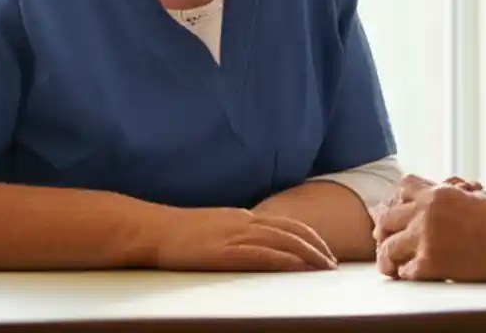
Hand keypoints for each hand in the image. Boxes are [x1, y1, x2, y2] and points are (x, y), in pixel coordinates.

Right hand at [151, 207, 336, 271]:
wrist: (152, 230)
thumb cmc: (178, 233)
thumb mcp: (214, 227)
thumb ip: (235, 234)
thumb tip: (252, 245)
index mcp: (243, 217)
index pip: (287, 224)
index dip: (310, 237)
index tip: (325, 251)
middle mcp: (245, 222)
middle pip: (292, 231)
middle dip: (316, 248)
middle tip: (333, 264)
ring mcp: (235, 235)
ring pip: (283, 241)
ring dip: (308, 254)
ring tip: (324, 268)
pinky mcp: (225, 251)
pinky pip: (261, 254)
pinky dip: (284, 259)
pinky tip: (297, 266)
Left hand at [374, 177, 485, 281]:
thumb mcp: (474, 194)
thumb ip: (451, 194)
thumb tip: (445, 196)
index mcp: (437, 192)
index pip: (402, 187)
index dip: (399, 200)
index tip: (401, 211)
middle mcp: (425, 213)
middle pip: (385, 218)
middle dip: (386, 229)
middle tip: (388, 238)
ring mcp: (425, 239)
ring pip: (387, 247)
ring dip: (390, 255)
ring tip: (394, 262)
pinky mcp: (430, 264)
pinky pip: (404, 270)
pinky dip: (407, 272)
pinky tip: (414, 272)